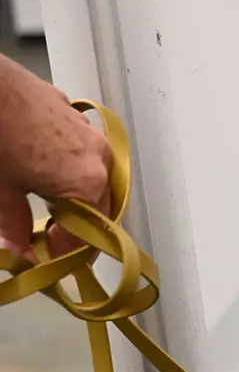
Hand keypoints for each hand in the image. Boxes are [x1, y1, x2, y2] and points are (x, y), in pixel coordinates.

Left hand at [0, 52, 111, 258]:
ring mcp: (84, 129)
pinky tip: (36, 161)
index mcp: (88, 182)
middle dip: (75, 223)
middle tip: (49, 237)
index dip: (69, 253)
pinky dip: (62, 161)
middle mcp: (97, 156)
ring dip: (71, 191)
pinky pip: (74, 146)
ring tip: (42, 198)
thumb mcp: (0, 191)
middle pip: (97, 203)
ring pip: (89, 172)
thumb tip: (18, 252)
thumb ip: (13, 226)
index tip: (52, 262)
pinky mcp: (67, 109)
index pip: (89, 234)